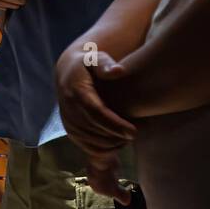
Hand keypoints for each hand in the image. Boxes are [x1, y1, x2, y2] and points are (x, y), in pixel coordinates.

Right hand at [56, 43, 136, 157]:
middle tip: (141, 128)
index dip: (115, 125)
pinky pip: (90, 149)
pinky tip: (121, 140)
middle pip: (97, 132)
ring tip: (132, 133)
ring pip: (94, 144)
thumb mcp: (95, 58)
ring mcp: (69, 124)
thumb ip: (105, 64)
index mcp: (77, 92)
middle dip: (119, 135)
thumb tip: (118, 71)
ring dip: (115, 143)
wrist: (68, 75)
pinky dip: (107, 150)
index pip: (96, 113)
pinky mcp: (72, 133)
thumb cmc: (88, 65)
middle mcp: (70, 111)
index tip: (133, 132)